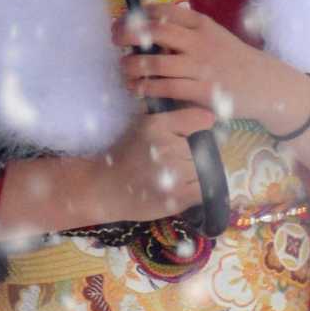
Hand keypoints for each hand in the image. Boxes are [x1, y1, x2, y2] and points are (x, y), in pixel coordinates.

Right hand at [98, 101, 217, 221]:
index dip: (199, 125)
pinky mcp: (177, 197)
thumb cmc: (123, 155)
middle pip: (205, 146)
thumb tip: (206, 114)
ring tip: (178, 174)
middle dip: (198, 151)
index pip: (198, 119)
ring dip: (198, 171)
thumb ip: (165, 113)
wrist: (102, 188)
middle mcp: (166, 148)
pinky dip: (199, 188)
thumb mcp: (138, 124)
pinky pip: (205, 189)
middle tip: (180, 158)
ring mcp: (173, 174)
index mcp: (156, 125)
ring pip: (207, 168)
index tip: (192, 132)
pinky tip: (183, 187)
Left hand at [117, 2, 295, 128]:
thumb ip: (188, 32)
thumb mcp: (215, 36)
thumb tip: (153, 28)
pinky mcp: (202, 91)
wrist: (265, 84)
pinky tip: (137, 89)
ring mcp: (200, 66)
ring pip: (155, 62)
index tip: (122, 21)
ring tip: (124, 69)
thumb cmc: (234, 60)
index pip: (163, 12)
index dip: (137, 15)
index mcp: (202, 24)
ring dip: (132, 65)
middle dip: (128, 34)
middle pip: (155, 31)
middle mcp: (199, 42)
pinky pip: (166, 88)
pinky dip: (146, 88)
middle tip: (115, 40)